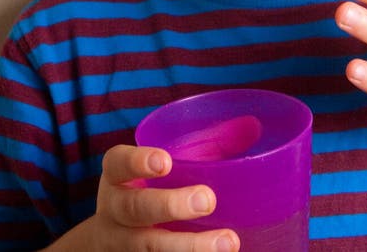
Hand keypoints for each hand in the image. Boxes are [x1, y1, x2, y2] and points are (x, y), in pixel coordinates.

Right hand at [48, 144, 239, 251]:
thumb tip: (252, 126)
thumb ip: (203, 146)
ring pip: (149, 248)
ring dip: (189, 248)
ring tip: (228, 242)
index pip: (118, 163)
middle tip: (208, 200)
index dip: (138, 161)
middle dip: (170, 206)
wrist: (115, 241)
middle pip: (135, 209)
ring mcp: (122, 246)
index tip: (165, 161)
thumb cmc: (152, 189)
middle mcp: (114, 212)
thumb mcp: (163, 166)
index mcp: (117, 177)